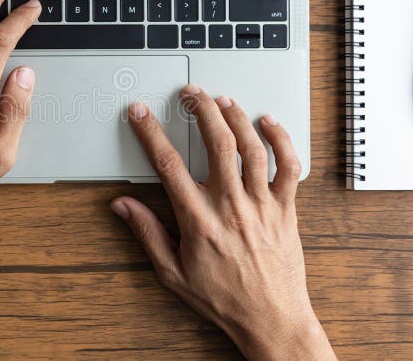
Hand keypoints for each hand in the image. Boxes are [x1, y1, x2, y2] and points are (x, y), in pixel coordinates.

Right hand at [111, 87, 334, 359]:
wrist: (271, 318)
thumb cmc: (223, 298)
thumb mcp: (172, 273)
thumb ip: (147, 234)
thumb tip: (123, 206)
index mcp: (199, 220)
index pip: (169, 165)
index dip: (150, 133)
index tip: (140, 114)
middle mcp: (231, 206)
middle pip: (217, 144)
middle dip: (201, 110)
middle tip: (190, 93)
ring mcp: (262, 205)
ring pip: (252, 149)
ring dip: (236, 117)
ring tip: (222, 100)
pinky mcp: (286, 209)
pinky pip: (289, 166)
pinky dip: (281, 140)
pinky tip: (268, 123)